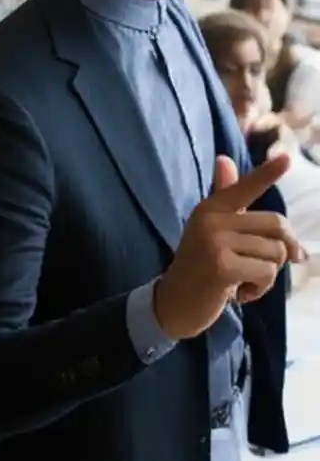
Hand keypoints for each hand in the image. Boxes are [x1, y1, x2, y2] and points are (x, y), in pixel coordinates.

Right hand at [154, 154, 308, 340]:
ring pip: (275, 252)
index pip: (244, 187)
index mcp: (210, 209)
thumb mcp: (211, 230)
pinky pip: (267, 272)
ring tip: (243, 280)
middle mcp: (211, 220)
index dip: (267, 173)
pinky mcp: (221, 266)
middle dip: (283, 250)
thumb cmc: (199, 267)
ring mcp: (214, 242)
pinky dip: (261, 288)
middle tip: (267, 267)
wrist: (173, 304)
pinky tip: (240, 293)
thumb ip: (225, 197)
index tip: (287, 157)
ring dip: (268, 274)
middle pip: (277, 225)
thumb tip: (224, 159)